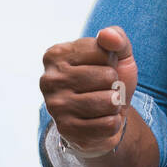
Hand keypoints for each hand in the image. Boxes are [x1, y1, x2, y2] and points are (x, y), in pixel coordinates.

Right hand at [40, 26, 138, 155]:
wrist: (102, 115)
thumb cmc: (107, 78)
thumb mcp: (117, 54)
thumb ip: (116, 37)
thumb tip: (107, 36)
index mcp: (56, 54)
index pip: (104, 51)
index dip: (111, 62)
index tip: (100, 68)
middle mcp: (49, 79)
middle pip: (107, 76)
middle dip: (114, 84)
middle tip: (102, 88)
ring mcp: (55, 106)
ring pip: (109, 101)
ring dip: (114, 104)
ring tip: (102, 103)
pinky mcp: (66, 130)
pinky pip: (108, 125)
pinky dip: (112, 123)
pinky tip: (99, 120)